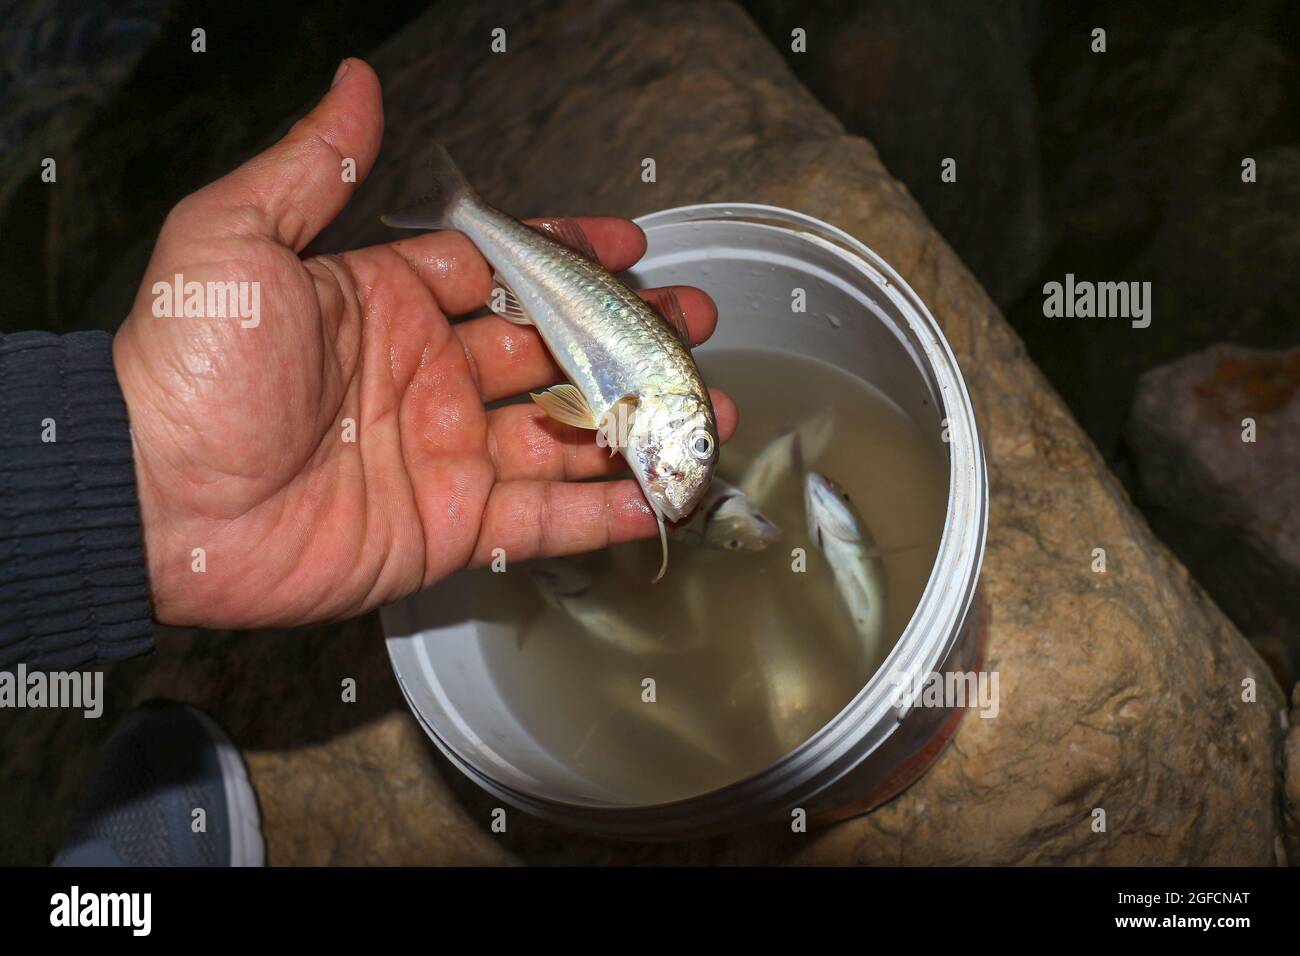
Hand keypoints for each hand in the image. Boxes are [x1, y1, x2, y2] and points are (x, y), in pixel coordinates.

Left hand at [113, 58, 735, 629]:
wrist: (154, 500)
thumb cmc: (185, 367)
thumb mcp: (237, 241)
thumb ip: (315, 170)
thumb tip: (356, 83)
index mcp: (391, 304)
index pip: (504, 270)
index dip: (570, 257)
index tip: (631, 246)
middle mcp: (431, 376)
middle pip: (554, 351)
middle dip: (627, 338)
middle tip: (690, 326)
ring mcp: (447, 455)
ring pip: (564, 435)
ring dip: (636, 425)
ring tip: (703, 410)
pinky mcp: (449, 527)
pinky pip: (541, 519)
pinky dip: (600, 513)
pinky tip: (655, 497)